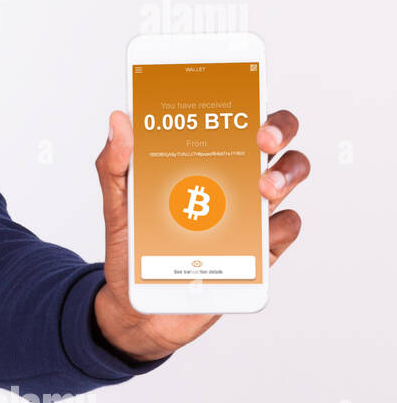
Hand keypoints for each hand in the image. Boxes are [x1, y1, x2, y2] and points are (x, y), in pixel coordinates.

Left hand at [93, 108, 308, 360]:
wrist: (136, 305)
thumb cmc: (131, 246)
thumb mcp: (116, 204)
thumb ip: (115, 164)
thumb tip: (119, 120)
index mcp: (201, 161)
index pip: (233, 120)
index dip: (248, 101)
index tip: (243, 98)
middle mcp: (232, 182)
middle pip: (275, 142)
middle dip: (279, 130)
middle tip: (261, 139)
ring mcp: (249, 215)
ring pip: (288, 180)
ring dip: (284, 175)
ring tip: (262, 187)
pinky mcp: (258, 252)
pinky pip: (284, 231)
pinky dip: (278, 227)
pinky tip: (261, 231)